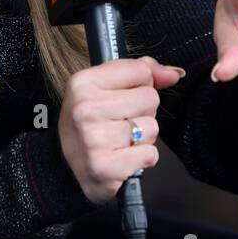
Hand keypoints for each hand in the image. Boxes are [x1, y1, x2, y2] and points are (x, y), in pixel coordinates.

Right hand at [57, 56, 183, 202]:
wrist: (64, 166)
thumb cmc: (88, 124)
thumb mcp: (102, 88)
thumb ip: (139, 72)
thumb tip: (173, 73)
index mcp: (83, 83)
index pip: (140, 70)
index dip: (140, 84)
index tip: (123, 96)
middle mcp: (85, 108)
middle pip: (150, 98)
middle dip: (143, 112)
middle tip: (120, 122)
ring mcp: (93, 139)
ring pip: (152, 128)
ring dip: (143, 137)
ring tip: (120, 140)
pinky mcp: (105, 167)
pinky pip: (150, 154)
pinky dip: (142, 158)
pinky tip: (123, 157)